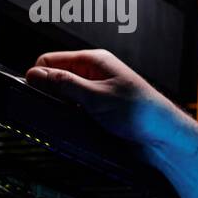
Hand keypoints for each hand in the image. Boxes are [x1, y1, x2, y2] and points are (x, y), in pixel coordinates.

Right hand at [25, 49, 183, 149]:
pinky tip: (77, 125)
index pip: (50, 61)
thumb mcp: (96, 96)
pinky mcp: (99, 110)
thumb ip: (64, 84)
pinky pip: (75, 110)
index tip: (35, 93)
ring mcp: (96, 93)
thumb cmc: (141, 112)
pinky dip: (72, 117)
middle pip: (56, 79)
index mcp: (94, 61)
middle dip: (50, 93)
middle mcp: (94, 74)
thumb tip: (35, 75)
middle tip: (57, 108)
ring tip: (72, 118)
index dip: (39, 77)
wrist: (163, 136)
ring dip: (62, 107)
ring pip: (64, 96)